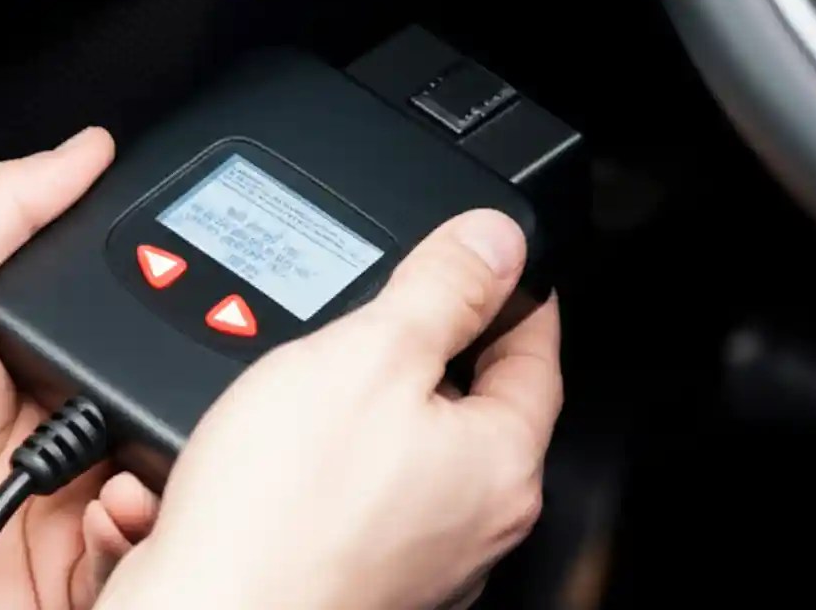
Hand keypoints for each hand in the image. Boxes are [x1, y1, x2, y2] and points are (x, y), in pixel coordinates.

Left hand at [0, 128, 159, 608]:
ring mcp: (74, 496)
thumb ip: (2, 208)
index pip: (147, 318)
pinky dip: (142, 533)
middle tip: (175, 390)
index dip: (188, 311)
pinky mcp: (73, 566)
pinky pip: (141, 550)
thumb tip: (81, 149)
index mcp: (44, 349)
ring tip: (132, 459)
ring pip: (169, 476)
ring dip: (172, 468)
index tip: (219, 302)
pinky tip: (109, 508)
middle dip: (197, 395)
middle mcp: (69, 420)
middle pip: (172, 398)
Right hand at [98, 209, 562, 609]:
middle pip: (473, 409)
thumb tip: (497, 241)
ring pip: (405, 454)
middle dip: (436, 350)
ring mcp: (413, 559)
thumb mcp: (372, 354)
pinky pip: (351, 495)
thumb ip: (442, 289)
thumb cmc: (284, 512)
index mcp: (498, 465)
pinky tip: (279, 443)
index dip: (519, 301)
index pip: (536, 359)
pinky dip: (325, 460)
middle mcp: (469, 524)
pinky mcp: (352, 574)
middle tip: (408, 301)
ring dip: (368, 405)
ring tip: (327, 365)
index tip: (505, 270)